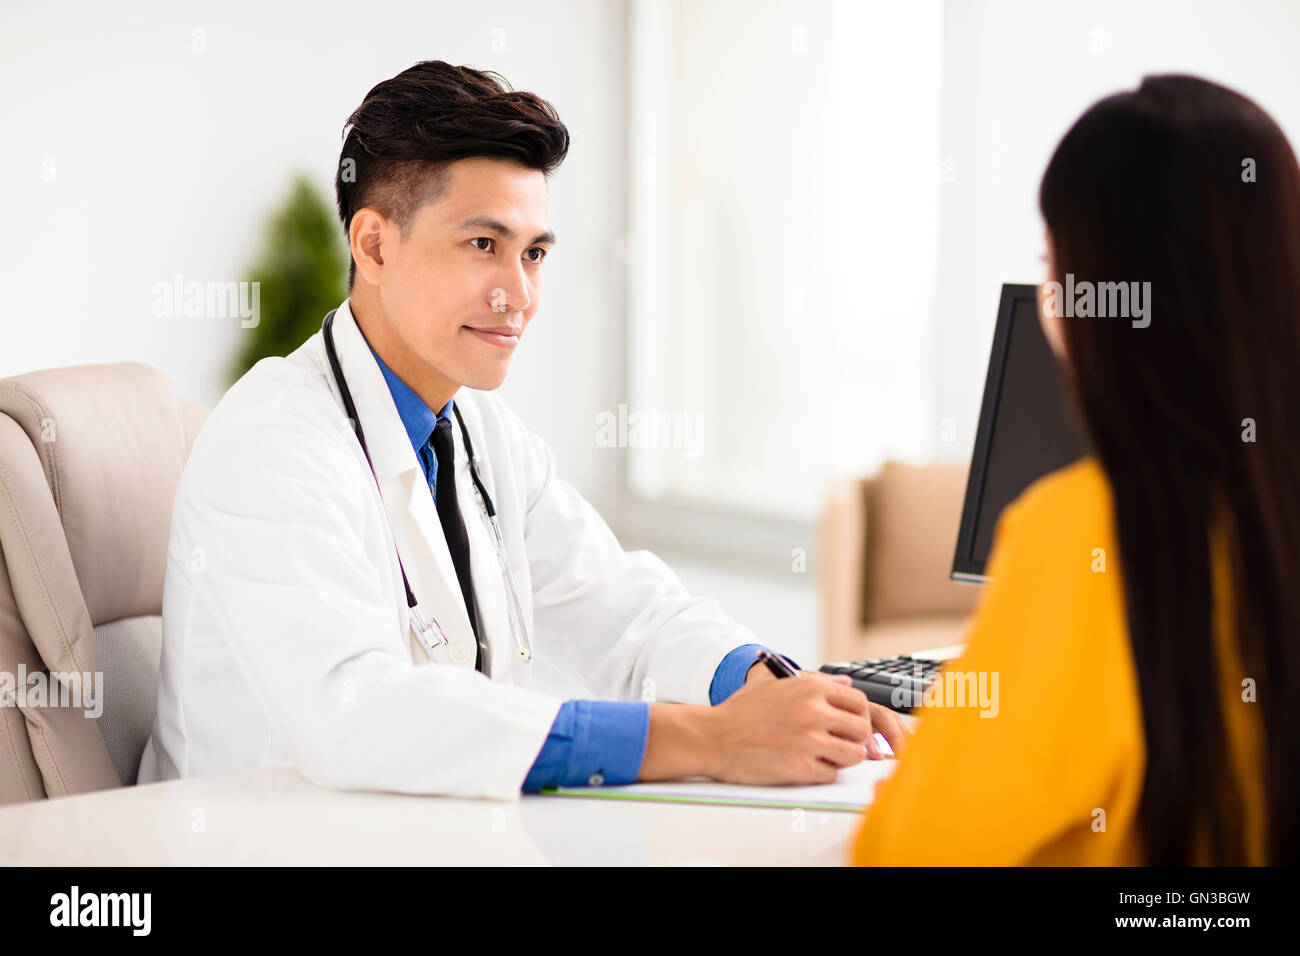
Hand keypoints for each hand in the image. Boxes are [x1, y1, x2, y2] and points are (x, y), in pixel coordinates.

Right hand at [744, 662, 911, 759]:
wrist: (713, 736)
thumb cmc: (740, 711)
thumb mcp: (773, 681)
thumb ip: (811, 679)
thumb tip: (845, 680)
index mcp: (811, 687)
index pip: (859, 702)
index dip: (857, 716)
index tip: (848, 726)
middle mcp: (815, 711)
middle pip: (862, 729)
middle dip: (854, 739)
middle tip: (838, 745)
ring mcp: (809, 740)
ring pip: (854, 754)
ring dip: (842, 759)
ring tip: (824, 757)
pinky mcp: (801, 767)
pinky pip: (832, 775)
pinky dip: (823, 774)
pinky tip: (807, 768)